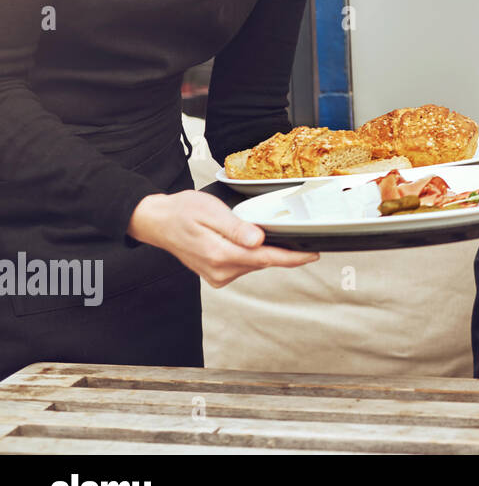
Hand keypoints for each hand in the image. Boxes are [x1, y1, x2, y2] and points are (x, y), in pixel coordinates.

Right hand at [127, 191, 318, 286]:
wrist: (157, 222)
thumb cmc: (182, 211)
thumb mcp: (210, 211)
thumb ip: (235, 227)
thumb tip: (258, 240)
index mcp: (219, 254)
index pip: (265, 258)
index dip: (292, 257)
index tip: (313, 254)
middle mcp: (219, 270)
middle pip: (263, 262)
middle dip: (282, 251)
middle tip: (298, 237)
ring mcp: (217, 275)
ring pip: (254, 264)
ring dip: (264, 251)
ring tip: (261, 231)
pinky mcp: (217, 274)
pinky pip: (244, 265)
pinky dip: (252, 255)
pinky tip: (248, 241)